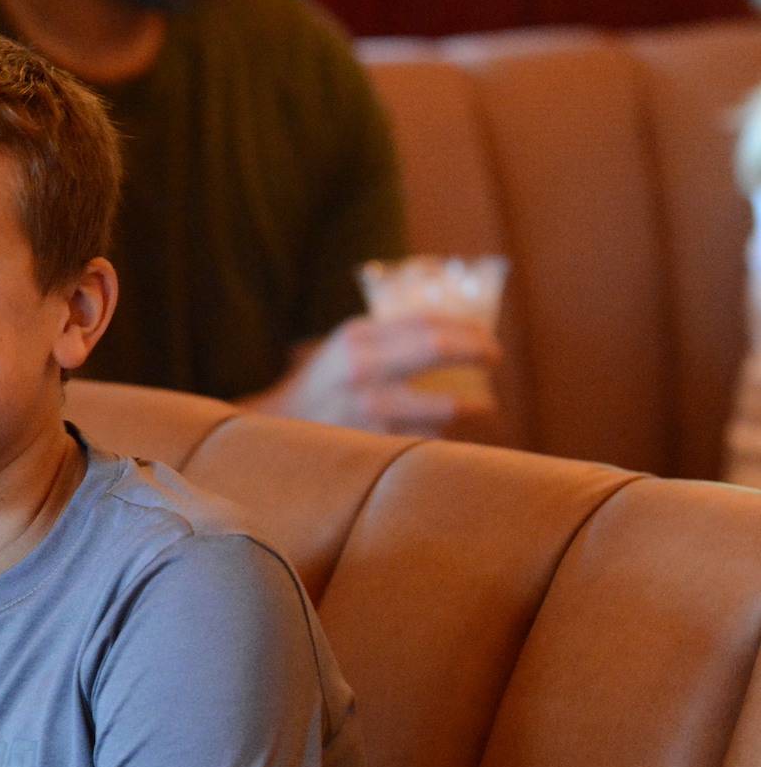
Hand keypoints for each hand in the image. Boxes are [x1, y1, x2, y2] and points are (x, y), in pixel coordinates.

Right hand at [244, 313, 500, 436]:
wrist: (274, 436)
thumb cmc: (319, 390)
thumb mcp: (345, 351)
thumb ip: (389, 338)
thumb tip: (458, 331)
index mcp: (354, 339)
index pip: (425, 320)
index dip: (465, 327)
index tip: (485, 336)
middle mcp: (361, 369)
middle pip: (439, 349)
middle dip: (477, 353)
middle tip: (492, 360)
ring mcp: (367, 411)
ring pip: (441, 406)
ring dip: (466, 408)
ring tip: (477, 408)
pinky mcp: (372, 446)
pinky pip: (425, 440)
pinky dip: (439, 437)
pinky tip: (440, 434)